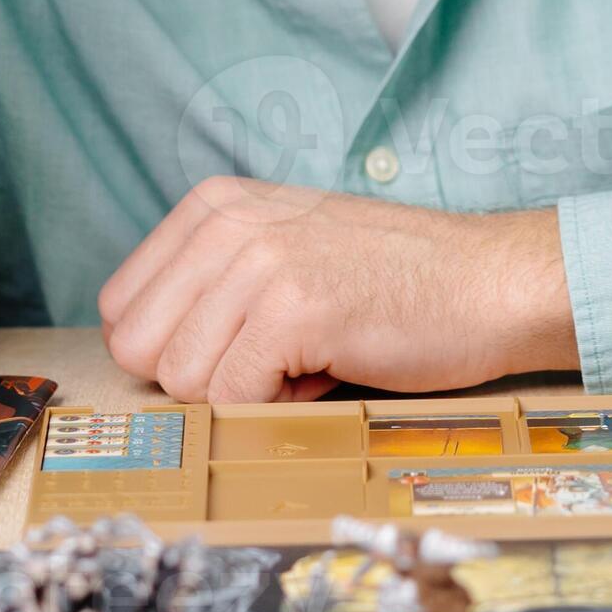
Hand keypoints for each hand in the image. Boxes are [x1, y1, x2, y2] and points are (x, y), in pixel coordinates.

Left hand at [96, 180, 578, 401]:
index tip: (240, 342)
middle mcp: (225, 223)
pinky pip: (232, 400)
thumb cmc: (390, 281)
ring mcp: (257, 262)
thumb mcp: (281, 250)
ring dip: (246, 392)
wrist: (488, 282)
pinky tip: (328, 368)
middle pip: (138, 351)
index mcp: (213, 204)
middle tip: (273, 357)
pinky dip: (278, 407)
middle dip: (200, 378)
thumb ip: (207, 286)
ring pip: (182, 382)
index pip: (122, 309)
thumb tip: (138, 358)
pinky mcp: (292, 309)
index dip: (177, 350)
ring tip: (310, 356)